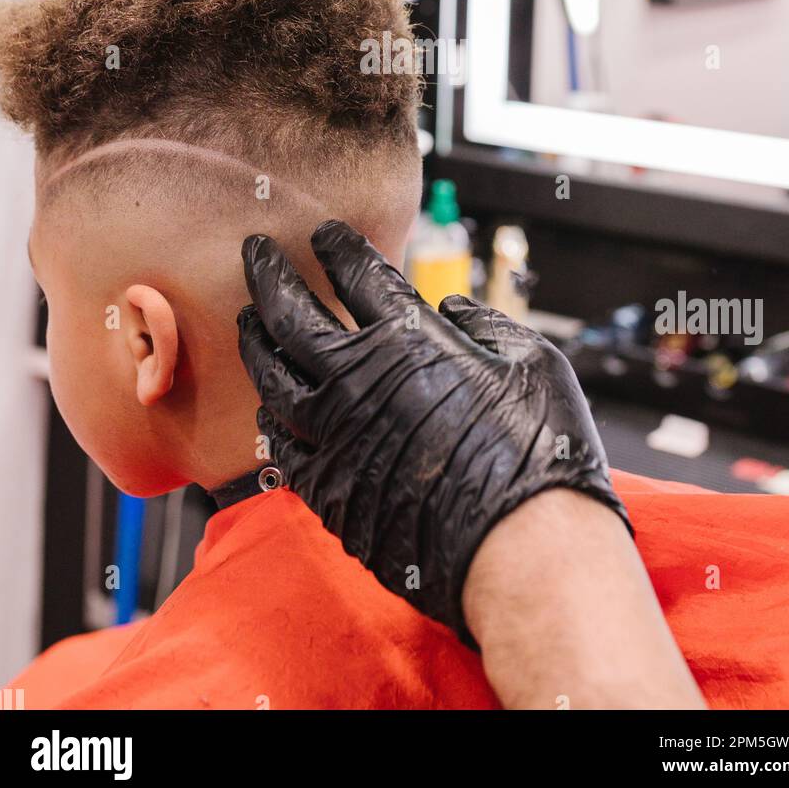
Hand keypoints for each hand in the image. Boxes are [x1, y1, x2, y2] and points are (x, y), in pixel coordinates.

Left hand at [237, 221, 629, 645]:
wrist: (524, 553)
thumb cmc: (540, 453)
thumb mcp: (533, 362)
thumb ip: (487, 325)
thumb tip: (455, 307)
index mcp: (410, 337)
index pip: (357, 273)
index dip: (337, 247)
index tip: (324, 235)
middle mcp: (358, 378)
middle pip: (291, 312)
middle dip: (269, 274)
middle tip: (253, 252)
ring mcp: (335, 436)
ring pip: (272, 376)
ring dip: (255, 341)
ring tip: (248, 322)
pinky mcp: (329, 490)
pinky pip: (281, 446)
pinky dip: (270, 420)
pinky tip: (268, 409)